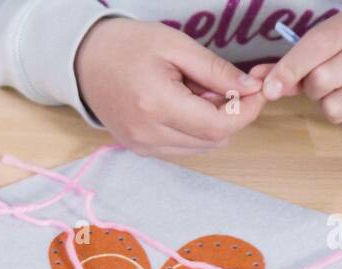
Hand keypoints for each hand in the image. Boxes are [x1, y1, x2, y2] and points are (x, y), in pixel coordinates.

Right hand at [76, 19, 264, 156]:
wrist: (85, 61)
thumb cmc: (128, 46)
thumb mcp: (176, 46)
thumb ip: (215, 71)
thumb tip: (250, 90)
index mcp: (156, 104)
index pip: (218, 126)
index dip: (246, 111)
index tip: (257, 90)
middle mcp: (148, 134)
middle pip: (213, 140)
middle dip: (232, 115)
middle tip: (230, 84)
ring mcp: (142, 145)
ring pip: (201, 148)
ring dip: (212, 124)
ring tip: (200, 93)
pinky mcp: (140, 149)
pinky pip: (182, 149)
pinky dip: (194, 131)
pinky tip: (186, 106)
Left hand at [255, 9, 341, 139]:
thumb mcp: (325, 50)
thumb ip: (289, 65)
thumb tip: (254, 80)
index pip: (318, 46)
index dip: (288, 70)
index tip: (269, 89)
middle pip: (321, 81)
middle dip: (313, 90)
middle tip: (328, 85)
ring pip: (336, 108)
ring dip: (331, 109)